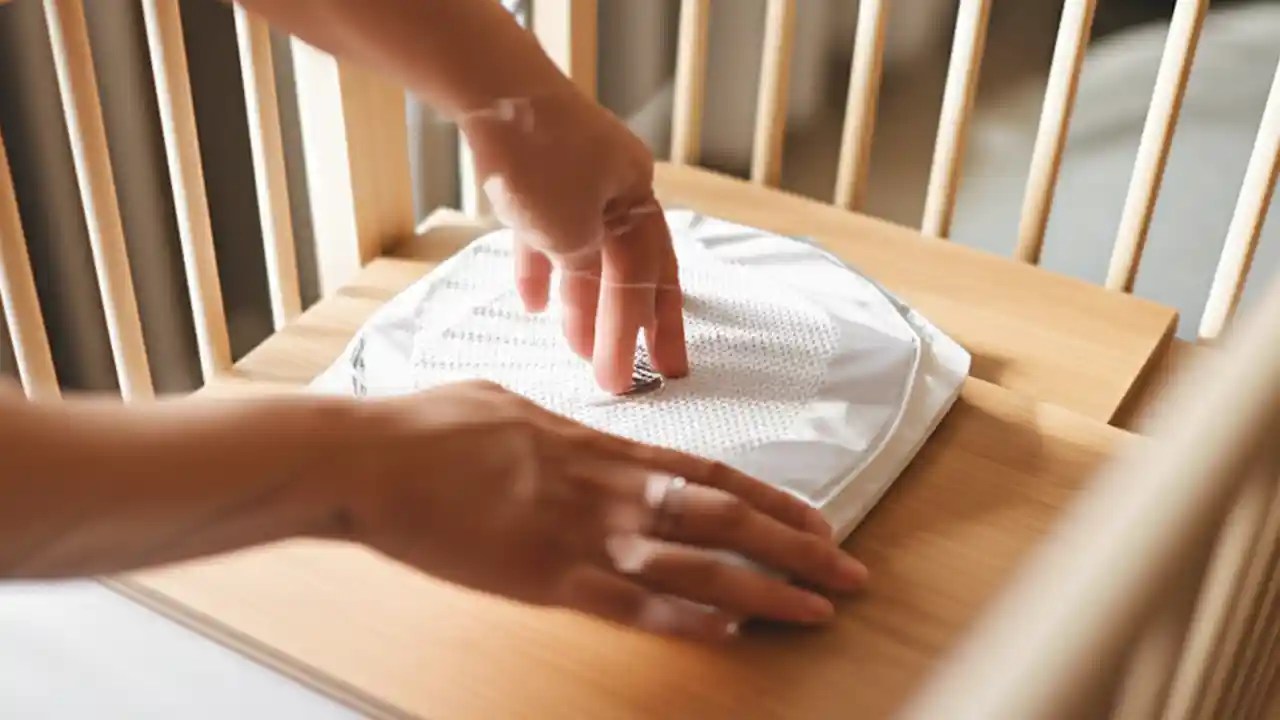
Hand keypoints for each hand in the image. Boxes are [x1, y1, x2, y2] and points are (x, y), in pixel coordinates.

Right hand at [348, 381, 868, 639]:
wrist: (373, 458)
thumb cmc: (430, 427)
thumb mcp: (507, 405)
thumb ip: (557, 429)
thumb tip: (578, 438)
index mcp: (600, 446)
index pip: (711, 471)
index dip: (773, 498)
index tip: (817, 520)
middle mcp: (609, 487)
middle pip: (726, 515)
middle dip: (797, 546)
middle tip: (852, 571)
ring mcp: (583, 533)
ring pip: (698, 561)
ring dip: (767, 588)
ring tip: (820, 609)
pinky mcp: (549, 578)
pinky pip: (634, 602)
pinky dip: (688, 618)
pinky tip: (734, 630)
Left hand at [463, 88, 687, 393]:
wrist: (492, 91)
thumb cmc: (540, 159)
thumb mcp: (571, 233)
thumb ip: (586, 273)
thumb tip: (591, 304)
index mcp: (639, 199)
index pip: (645, 280)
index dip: (638, 334)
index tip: (631, 380)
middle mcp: (618, 189)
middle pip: (634, 269)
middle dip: (640, 324)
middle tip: (654, 373)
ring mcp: (578, 182)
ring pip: (590, 255)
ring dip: (586, 304)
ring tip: (581, 351)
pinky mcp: (537, 177)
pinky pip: (548, 234)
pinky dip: (545, 268)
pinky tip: (535, 304)